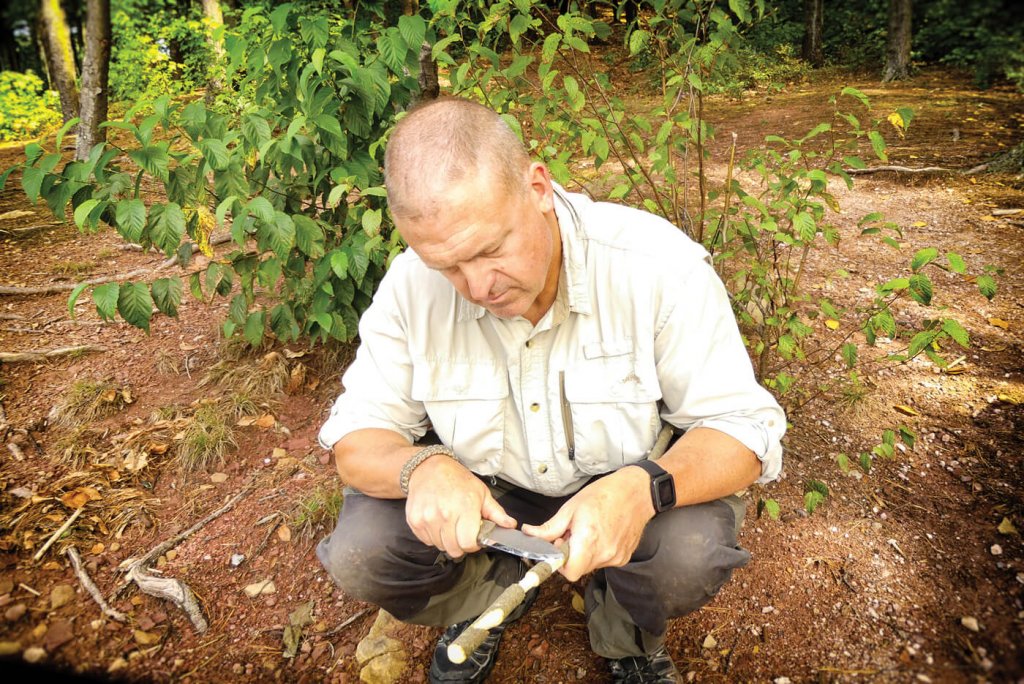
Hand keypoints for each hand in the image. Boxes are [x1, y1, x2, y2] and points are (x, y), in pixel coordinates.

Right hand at [405, 455, 516, 558]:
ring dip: (446, 540)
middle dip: (460, 544)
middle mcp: (444, 514)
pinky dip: (433, 536)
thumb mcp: (481, 492)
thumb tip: (510, 525)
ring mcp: (427, 518)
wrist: (426, 468)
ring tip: (448, 523)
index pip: (468, 543)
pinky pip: (426, 541)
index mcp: (464, 507)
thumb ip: (496, 512)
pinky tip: (437, 522)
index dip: (472, 544)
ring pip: (439, 546)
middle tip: (461, 531)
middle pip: (453, 549)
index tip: (473, 537)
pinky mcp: (414, 521)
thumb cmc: (456, 480)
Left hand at [522, 468, 654, 581]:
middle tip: (572, 534)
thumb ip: (550, 528)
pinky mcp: (624, 558)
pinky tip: (602, 533)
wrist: (637, 492)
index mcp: (588, 540)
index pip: (570, 572)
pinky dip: (598, 551)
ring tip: (589, 530)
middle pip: (579, 568)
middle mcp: (604, 553)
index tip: (560, 548)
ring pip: (591, 565)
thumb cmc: (604, 495)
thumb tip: (529, 534)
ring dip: (584, 553)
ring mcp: (616, 557)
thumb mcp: (571, 507)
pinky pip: (604, 561)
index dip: (560, 564)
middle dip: (571, 555)